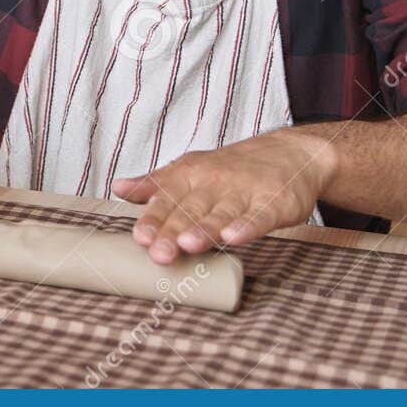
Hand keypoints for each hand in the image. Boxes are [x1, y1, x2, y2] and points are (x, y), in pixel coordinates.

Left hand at [112, 128, 336, 263]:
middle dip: (173, 231)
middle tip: (158, 253)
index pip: (167, 199)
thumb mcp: (189, 171)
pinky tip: (234, 237)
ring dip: (204, 229)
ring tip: (188, 244)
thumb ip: (155, 184)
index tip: (140, 237)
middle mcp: (214, 183)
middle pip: (191, 210)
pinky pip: (259, 216)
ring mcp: (245, 193)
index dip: (153, 219)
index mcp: (190, 176)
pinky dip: (247, 226)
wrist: (288, 153)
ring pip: (221, 214)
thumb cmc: (231, 170)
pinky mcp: (274, 202)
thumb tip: (118, 188)